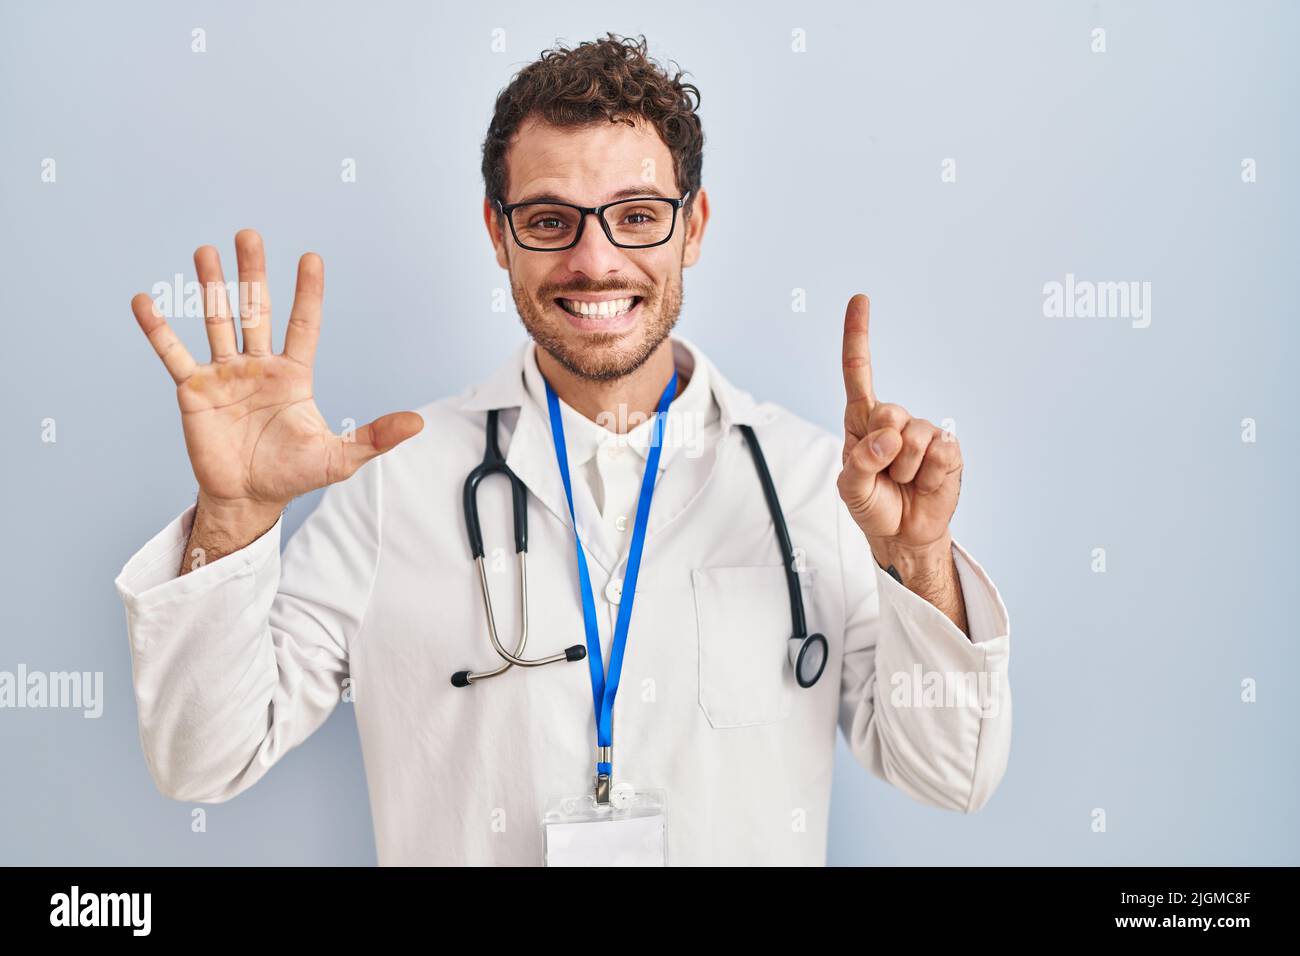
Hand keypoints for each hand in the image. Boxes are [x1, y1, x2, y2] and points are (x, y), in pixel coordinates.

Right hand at [131, 229, 422, 531]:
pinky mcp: (194, 390)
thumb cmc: (293, 474)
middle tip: (249, 234)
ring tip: (205, 251)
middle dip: (252, 273)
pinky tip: (145, 302)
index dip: (307, 293)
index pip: (303, 325)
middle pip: (256, 310)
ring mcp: (224, 374)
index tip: (311, 259)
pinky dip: (158, 329)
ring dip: (210, 285)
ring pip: (216, 320)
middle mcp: (258, 366)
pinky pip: (173, 354)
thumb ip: (375, 437)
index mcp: (293, 375)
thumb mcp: (340, 458)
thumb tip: (418, 423)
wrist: (248, 498)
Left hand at [837, 294, 962, 565]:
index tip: (860, 299)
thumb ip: (859, 463)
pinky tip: (925, 482)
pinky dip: (928, 473)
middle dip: (880, 448)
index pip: (858, 372)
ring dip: (904, 469)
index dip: (858, 336)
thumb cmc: (873, 504)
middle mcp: (893, 420)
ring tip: (903, 481)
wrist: (904, 533)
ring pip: (912, 436)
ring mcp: (923, 432)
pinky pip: (938, 450)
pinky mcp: (948, 448)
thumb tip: (887, 439)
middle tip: (884, 473)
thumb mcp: (851, 489)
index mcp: (862, 421)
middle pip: (886, 412)